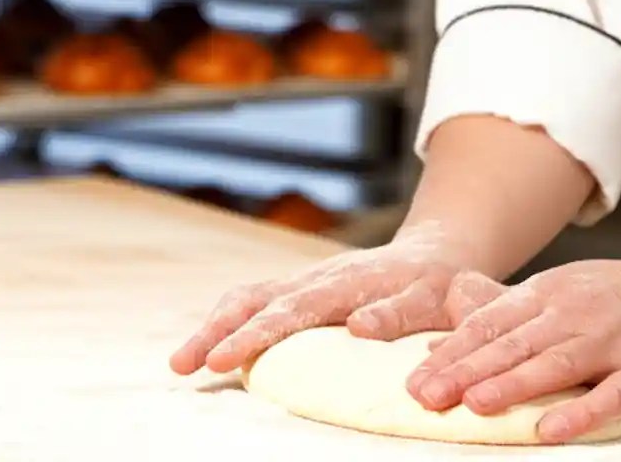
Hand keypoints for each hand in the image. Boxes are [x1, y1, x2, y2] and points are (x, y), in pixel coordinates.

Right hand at [168, 236, 506, 375]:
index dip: (255, 335)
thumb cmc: (441, 285)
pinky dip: (226, 322)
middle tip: (181, 365)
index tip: (223, 359)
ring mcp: (302, 282)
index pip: (289, 310)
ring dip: (211, 328)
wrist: (435, 256)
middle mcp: (314, 278)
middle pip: (253, 301)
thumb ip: (400, 312)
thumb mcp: (436, 298)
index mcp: (343, 282)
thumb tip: (358, 328)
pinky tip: (210, 348)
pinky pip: (254, 302)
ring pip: (245, 299)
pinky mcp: (298, 291)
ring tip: (180, 365)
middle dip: (214, 332)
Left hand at [405, 257, 620, 442]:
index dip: (450, 351)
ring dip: (510, 385)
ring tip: (472, 405)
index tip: (415, 377)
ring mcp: (610, 343)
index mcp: (547, 294)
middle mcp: (573, 314)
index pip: (489, 324)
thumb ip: (505, 314)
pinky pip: (608, 396)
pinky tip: (549, 430)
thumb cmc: (619, 300)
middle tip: (424, 395)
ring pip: (553, 365)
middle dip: (464, 371)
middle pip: (511, 345)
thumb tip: (442, 336)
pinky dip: (579, 413)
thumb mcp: (558, 291)